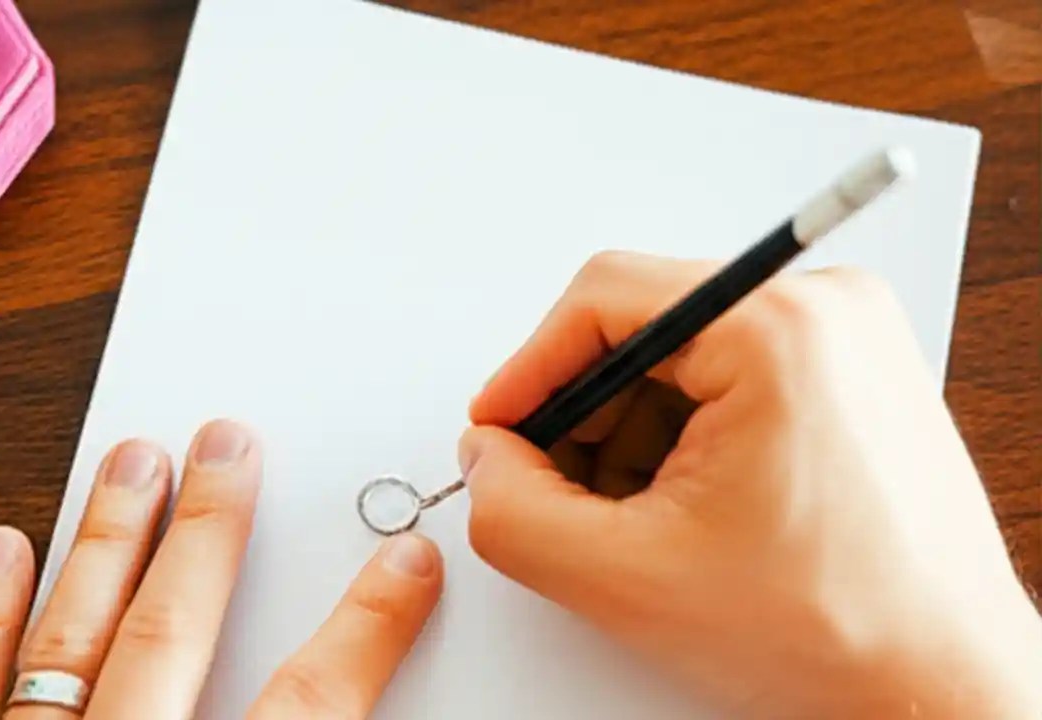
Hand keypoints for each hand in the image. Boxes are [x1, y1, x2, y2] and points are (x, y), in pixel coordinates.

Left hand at [0, 420, 442, 718]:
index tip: (405, 565)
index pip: (307, 711)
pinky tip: (3, 545)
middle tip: (231, 446)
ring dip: (105, 542)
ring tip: (133, 459)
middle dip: (211, 534)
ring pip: (69, 642)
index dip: (366, 631)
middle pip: (173, 638)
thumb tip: (368, 709)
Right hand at [461, 252, 1041, 718]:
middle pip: (642, 326)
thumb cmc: (837, 632)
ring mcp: (847, 339)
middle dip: (584, 414)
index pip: (603, 298)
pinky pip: (729, 376)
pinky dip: (684, 436)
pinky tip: (686, 506)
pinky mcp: (851, 373)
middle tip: (565, 494)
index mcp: (779, 330)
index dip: (531, 368)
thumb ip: (515, 512)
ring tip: (641, 518)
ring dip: (633, 432)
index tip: (501, 427)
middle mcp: (825, 310)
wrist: (943, 686)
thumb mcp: (626, 578)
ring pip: (681, 356)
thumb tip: (486, 460)